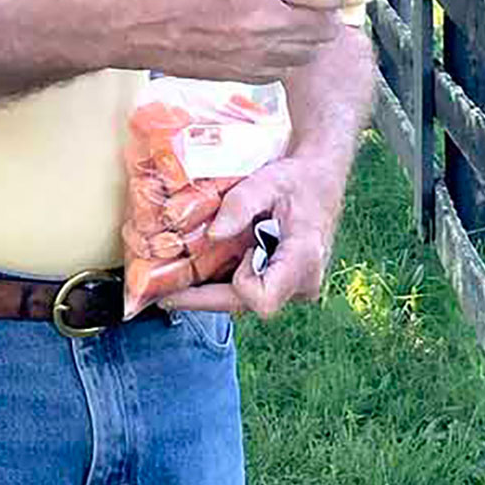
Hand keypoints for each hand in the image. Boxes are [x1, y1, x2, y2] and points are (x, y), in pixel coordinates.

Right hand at [111, 0, 358, 81]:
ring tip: (285, 16)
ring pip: (311, 49)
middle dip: (325, 10)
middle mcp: (265, 18)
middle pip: (327, 24)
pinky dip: (287, 53)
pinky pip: (286, 66)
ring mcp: (256, 51)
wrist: (129, 19)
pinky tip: (266, 36)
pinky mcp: (244, 74)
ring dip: (309, 33)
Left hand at [167, 153, 343, 320]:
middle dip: (205, 297)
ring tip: (179, 278)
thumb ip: (241, 204)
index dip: (240, 284)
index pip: (263, 299)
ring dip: (212, 290)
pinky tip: (203, 270)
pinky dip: (224, 283)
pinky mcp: (285, 286)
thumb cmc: (296, 180)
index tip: (239, 252)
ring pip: (245, 303)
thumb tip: (213, 234)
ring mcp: (295, 288)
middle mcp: (303, 282)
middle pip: (246, 305)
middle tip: (164, 292)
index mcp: (304, 259)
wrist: (319, 180)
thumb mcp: (268, 181)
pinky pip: (249, 294)